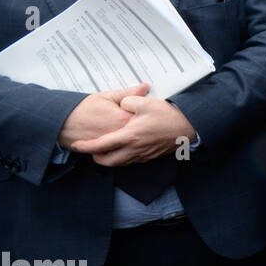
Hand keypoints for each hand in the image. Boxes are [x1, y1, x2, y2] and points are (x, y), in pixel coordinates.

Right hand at [57, 83, 147, 148]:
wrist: (61, 124)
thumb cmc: (81, 110)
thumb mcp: (105, 97)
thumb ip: (128, 93)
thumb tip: (144, 88)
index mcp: (122, 119)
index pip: (145, 117)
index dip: (144, 113)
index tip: (143, 110)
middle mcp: (120, 135)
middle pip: (140, 131)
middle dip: (140, 125)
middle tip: (135, 119)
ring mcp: (114, 146)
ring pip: (132, 143)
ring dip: (132, 137)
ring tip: (125, 129)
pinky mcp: (107, 153)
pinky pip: (121, 151)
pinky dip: (123, 146)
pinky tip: (120, 139)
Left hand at [70, 93, 196, 166]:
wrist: (189, 127)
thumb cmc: (169, 116)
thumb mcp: (145, 102)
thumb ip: (127, 101)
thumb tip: (122, 104)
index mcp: (129, 136)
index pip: (100, 146)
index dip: (85, 147)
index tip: (77, 145)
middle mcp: (134, 149)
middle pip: (107, 161)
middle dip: (96, 157)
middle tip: (91, 149)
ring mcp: (142, 155)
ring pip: (119, 163)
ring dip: (109, 158)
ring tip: (106, 148)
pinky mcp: (150, 156)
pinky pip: (131, 161)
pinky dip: (123, 157)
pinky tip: (125, 148)